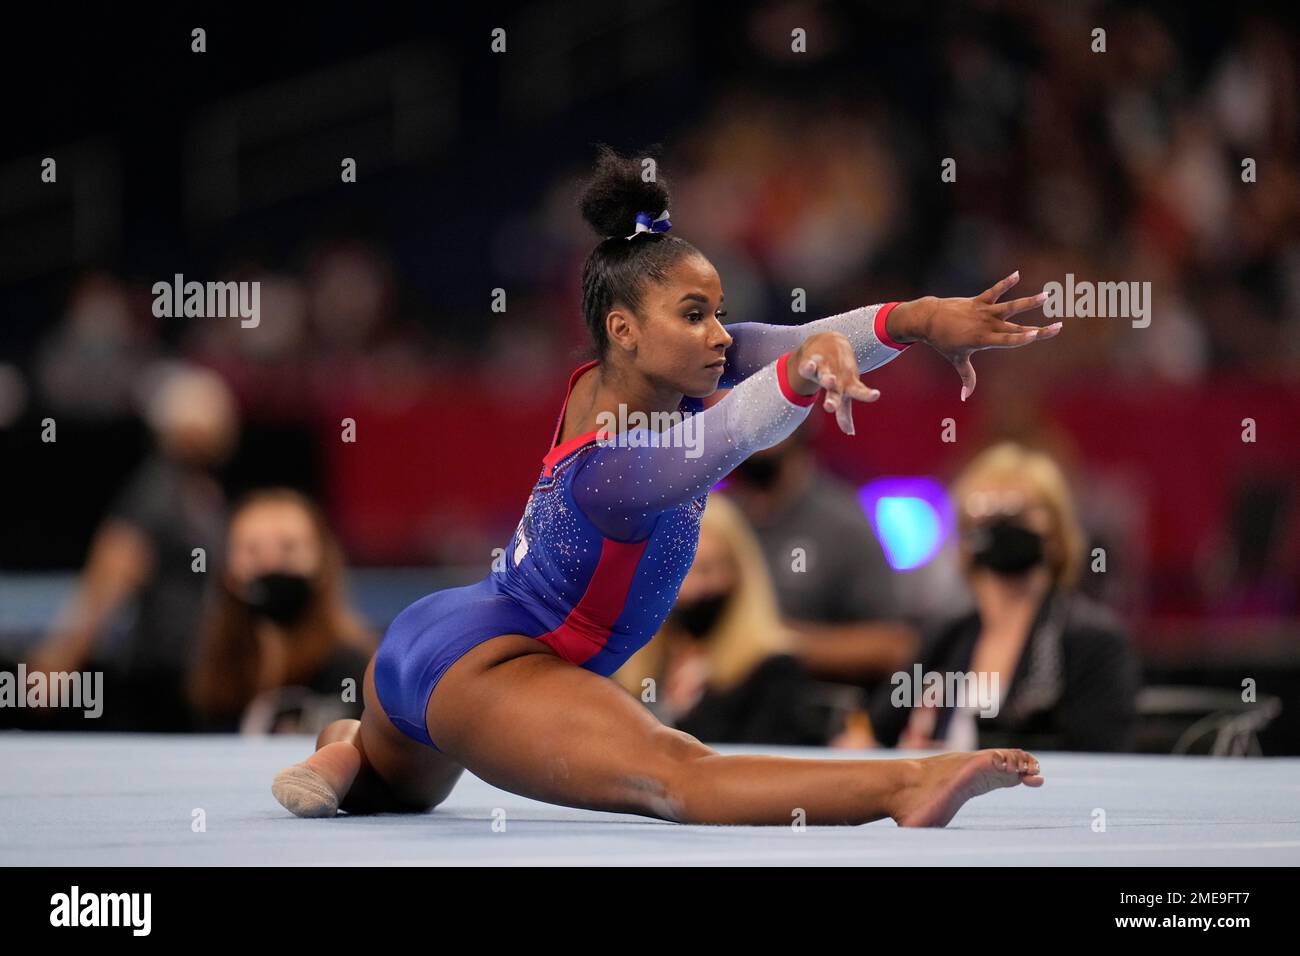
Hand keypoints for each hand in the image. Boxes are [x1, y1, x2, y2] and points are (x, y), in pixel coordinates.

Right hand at [788, 331, 881, 434]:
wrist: (829, 341)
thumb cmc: (839, 372)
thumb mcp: (843, 391)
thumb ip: (844, 413)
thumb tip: (850, 433)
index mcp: (847, 386)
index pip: (858, 391)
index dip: (866, 394)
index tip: (875, 394)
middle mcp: (837, 378)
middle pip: (836, 390)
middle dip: (835, 399)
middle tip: (832, 406)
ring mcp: (825, 368)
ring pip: (825, 374)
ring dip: (826, 378)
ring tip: (829, 381)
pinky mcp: (811, 360)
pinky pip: (808, 365)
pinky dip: (808, 366)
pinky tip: (808, 366)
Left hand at [894, 271, 1061, 400]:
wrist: (928, 320)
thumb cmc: (944, 342)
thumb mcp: (957, 360)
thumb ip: (966, 377)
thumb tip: (965, 397)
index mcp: (984, 340)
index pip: (1008, 341)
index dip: (1024, 339)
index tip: (1038, 335)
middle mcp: (987, 325)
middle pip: (1017, 327)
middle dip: (1038, 328)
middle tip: (1058, 326)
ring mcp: (983, 312)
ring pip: (1010, 306)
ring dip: (1028, 301)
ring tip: (1046, 295)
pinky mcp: (978, 301)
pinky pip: (994, 291)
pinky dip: (1005, 283)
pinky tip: (1017, 274)